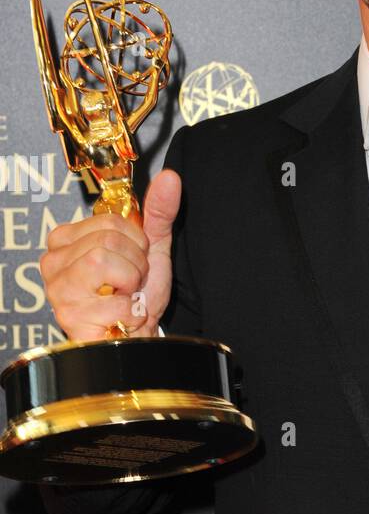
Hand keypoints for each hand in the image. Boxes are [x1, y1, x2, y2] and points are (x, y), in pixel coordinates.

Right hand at [39, 167, 181, 341]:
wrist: (138, 335)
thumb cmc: (137, 296)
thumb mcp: (151, 249)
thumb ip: (158, 213)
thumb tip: (170, 178)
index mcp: (67, 240)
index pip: (109, 222)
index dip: (134, 243)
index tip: (133, 261)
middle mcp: (54, 262)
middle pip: (106, 240)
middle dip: (133, 265)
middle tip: (130, 283)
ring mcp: (58, 289)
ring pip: (103, 262)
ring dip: (130, 285)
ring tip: (125, 296)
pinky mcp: (68, 316)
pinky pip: (114, 301)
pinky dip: (131, 312)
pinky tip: (121, 317)